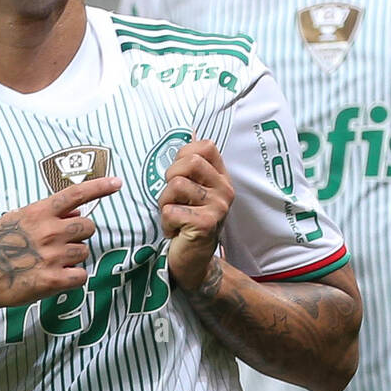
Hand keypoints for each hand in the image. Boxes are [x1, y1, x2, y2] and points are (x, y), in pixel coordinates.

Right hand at [0, 176, 122, 310]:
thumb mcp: (16, 218)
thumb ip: (46, 213)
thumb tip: (77, 211)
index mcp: (39, 212)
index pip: (76, 194)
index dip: (100, 187)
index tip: (117, 182)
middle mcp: (49, 231)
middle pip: (88, 226)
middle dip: (80, 233)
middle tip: (61, 242)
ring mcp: (53, 256)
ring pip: (84, 251)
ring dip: (73, 257)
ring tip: (49, 261)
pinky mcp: (54, 279)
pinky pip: (81, 275)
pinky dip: (72, 277)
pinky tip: (55, 276)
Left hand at [159, 140, 234, 290]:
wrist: (194, 261)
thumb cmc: (188, 221)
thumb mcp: (193, 189)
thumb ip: (192, 164)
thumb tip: (192, 129)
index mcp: (222, 177)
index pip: (205, 146)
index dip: (183, 155)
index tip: (180, 175)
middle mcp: (225, 190)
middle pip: (189, 163)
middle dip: (169, 180)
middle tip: (174, 199)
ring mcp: (218, 207)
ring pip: (175, 185)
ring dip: (165, 203)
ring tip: (174, 216)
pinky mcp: (205, 224)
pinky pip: (170, 210)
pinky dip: (165, 222)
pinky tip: (175, 231)